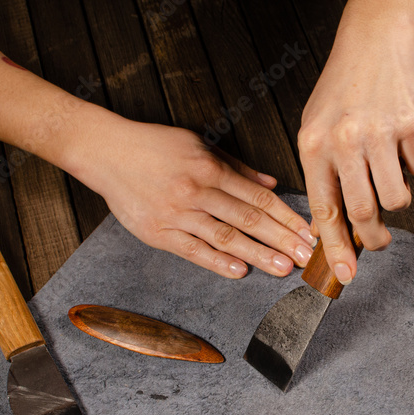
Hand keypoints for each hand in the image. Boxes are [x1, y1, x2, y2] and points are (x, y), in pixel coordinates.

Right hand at [69, 113, 314, 278]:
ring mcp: (177, 213)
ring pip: (225, 237)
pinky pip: (194, 250)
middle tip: (307, 257)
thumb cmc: (154, 146)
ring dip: (258, 254)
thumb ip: (236, 167)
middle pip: (248, 219)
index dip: (286, 217)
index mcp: (210, 167)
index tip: (308, 231)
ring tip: (282, 268)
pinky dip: (218, 261)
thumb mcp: (198, 144)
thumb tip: (271, 184)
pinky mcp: (158, 232)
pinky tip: (241, 270)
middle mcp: (196, 190)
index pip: (258, 197)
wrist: (105, 152)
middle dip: (282, 239)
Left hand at [298, 26, 413, 283]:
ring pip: (397, 197)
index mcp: (314, 147)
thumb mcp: (315, 131)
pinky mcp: (411, 124)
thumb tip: (329, 229)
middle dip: (374, 237)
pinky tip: (403, 142)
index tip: (345, 276)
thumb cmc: (341, 93)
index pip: (325, 210)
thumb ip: (322, 178)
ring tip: (390, 177)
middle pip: (363, 212)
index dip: (335, 249)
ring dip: (398, 199)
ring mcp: (379, 132)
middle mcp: (344, 141)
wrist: (372, 43)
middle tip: (379, 240)